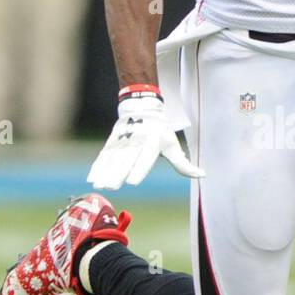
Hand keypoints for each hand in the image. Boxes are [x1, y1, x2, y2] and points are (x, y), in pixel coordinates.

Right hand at [87, 92, 203, 188]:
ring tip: (99, 186)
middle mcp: (136, 141)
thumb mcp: (173, 144)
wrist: (141, 107)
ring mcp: (122, 141)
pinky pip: (104, 156)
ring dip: (105, 173)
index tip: (132, 181)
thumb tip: (202, 175)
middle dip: (118, 173)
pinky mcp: (112, 141)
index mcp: (152, 143)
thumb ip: (183, 164)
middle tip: (112, 187)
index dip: (138, 169)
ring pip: (112, 159)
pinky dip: (97, 167)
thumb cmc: (160, 132)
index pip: (144, 158)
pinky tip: (92, 179)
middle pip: (125, 160)